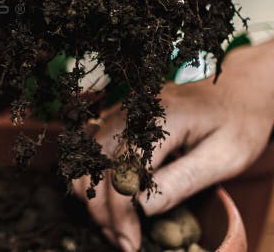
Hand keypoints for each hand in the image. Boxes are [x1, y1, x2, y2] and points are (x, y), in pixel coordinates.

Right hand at [71, 40, 273, 250]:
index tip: (130, 242)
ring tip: (114, 227)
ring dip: (93, 196)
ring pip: (87, 158)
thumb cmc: (238, 124)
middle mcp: (131, 110)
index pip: (122, 169)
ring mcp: (120, 111)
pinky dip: (92, 178)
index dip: (120, 211)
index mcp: (159, 117)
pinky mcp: (118, 117)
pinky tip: (109, 202)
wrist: (237, 90)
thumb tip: (143, 209)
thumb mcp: (223, 158)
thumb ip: (182, 180)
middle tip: (120, 242)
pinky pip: (92, 149)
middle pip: (97, 164)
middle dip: (102, 210)